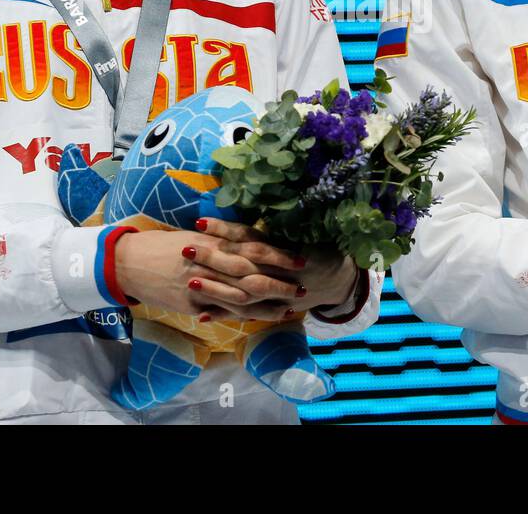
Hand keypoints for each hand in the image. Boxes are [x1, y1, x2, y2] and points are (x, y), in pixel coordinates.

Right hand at [114, 229, 292, 316]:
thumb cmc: (164, 246)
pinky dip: (242, 316)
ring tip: (289, 308)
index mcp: (211, 242)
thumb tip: (253, 241)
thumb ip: (223, 240)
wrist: (128, 263)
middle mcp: (208, 264)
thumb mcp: (195, 237)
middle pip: (252, 276)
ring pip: (241, 299)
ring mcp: (200, 287)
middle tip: (302, 287)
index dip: (278, 255)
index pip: (253, 249)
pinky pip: (222, 313)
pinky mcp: (192, 306)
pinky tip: (259, 318)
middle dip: (279, 282)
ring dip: (267, 304)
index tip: (299, 258)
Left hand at [194, 219, 360, 320]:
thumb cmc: (320, 249)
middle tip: (186, 248)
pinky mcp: (272, 309)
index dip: (225, 231)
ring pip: (242, 293)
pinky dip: (225, 315)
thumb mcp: (305, 231)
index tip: (201, 222)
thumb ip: (276, 227)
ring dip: (214, 288)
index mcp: (285, 248)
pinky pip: (247, 314)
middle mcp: (280, 272)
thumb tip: (246, 211)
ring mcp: (276, 294)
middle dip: (213, 258)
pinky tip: (201, 315)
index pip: (250, 237)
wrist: (341, 281)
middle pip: (241, 265)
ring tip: (189, 279)